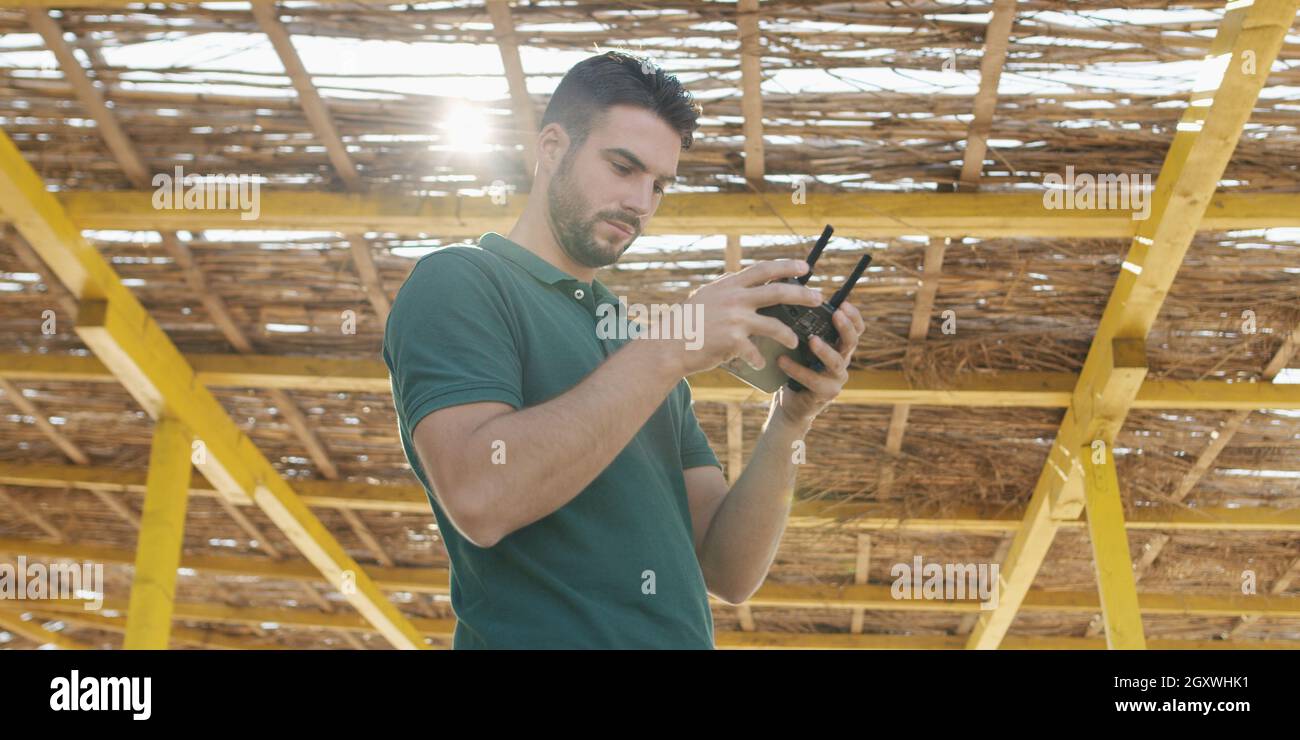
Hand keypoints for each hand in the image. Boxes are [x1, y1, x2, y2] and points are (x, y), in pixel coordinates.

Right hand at [666, 259, 824, 376]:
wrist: (667, 344)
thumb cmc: (686, 323)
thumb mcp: (706, 297)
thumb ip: (728, 291)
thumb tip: (747, 286)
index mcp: (729, 285)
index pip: (763, 269)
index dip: (786, 266)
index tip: (805, 266)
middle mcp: (734, 298)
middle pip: (777, 292)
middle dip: (802, 294)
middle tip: (818, 298)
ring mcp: (734, 319)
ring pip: (774, 325)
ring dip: (788, 335)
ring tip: (795, 342)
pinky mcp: (732, 341)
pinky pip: (755, 352)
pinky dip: (758, 360)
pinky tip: (759, 364)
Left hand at [773, 301, 864, 425]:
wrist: (792, 403)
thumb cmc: (796, 368)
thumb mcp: (801, 346)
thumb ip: (802, 329)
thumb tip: (787, 297)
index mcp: (839, 346)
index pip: (856, 329)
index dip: (854, 316)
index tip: (843, 304)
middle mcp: (842, 360)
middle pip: (851, 342)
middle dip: (845, 327)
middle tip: (836, 314)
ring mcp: (836, 378)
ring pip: (836, 362)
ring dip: (825, 349)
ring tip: (812, 340)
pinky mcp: (826, 393)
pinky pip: (814, 380)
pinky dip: (797, 370)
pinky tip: (783, 361)